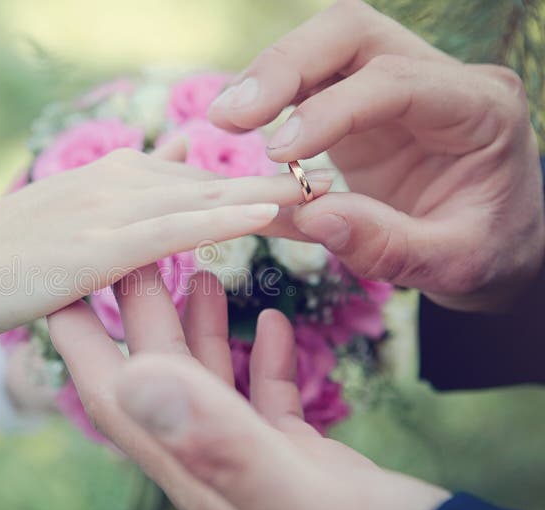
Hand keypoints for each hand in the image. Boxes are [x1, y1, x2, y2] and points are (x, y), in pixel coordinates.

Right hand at [0, 143, 330, 344]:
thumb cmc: (0, 262)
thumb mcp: (66, 231)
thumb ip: (114, 227)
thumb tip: (151, 237)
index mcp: (112, 179)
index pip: (194, 176)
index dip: (246, 180)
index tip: (298, 179)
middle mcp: (116, 182)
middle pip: (211, 179)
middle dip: (271, 177)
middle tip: (329, 172)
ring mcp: (108, 211)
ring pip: (204, 196)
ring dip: (265, 189)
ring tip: (322, 183)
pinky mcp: (99, 246)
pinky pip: (176, 228)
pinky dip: (226, 216)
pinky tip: (269, 210)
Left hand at [48, 267, 448, 509]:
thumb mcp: (291, 491)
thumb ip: (213, 438)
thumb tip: (133, 376)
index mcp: (193, 464)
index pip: (113, 389)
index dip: (79, 333)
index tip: (61, 277)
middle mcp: (213, 462)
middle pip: (159, 372)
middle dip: (143, 306)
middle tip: (143, 246)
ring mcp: (255, 461)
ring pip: (211, 383)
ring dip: (202, 326)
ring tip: (206, 273)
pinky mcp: (297, 462)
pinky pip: (267, 399)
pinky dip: (266, 359)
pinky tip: (277, 324)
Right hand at [209, 0, 543, 312]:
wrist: (494, 246)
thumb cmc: (483, 254)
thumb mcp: (450, 266)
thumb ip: (386, 244)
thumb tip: (310, 216)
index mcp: (479, 110)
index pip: (395, 81)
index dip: (330, 111)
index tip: (277, 153)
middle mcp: (439, 80)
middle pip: (352, 34)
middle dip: (285, 67)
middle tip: (232, 115)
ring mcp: (398, 83)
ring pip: (324, 45)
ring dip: (269, 76)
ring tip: (225, 118)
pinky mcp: (363, 102)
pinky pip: (310, 80)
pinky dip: (271, 96)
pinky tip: (240, 123)